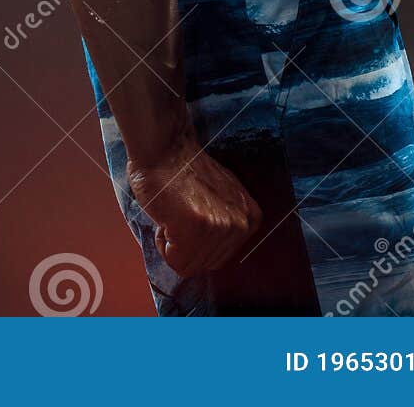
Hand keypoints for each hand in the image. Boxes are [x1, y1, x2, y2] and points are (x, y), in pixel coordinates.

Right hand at [127, 137, 262, 278]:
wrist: (166, 148)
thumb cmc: (185, 172)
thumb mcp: (222, 198)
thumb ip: (227, 224)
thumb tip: (218, 248)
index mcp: (251, 219)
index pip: (219, 259)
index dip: (197, 242)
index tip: (191, 215)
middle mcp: (241, 224)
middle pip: (205, 265)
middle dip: (185, 244)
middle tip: (180, 213)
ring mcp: (220, 226)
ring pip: (189, 265)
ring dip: (173, 243)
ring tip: (175, 213)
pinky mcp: (198, 226)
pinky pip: (175, 260)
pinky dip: (163, 244)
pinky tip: (168, 217)